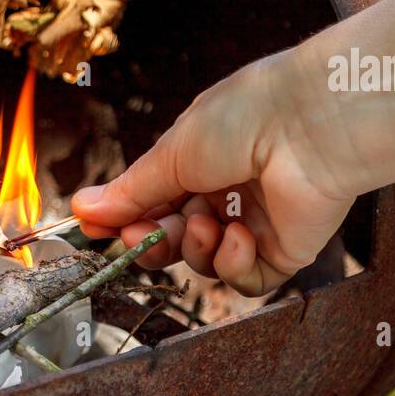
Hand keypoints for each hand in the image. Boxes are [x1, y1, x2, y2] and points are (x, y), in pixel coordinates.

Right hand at [71, 53, 353, 296]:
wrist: (312, 124)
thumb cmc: (246, 117)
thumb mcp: (172, 153)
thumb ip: (130, 191)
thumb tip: (82, 208)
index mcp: (200, 161)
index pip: (152, 204)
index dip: (124, 221)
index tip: (97, 229)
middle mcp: (227, 193)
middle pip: (174, 241)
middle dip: (152, 241)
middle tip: (139, 235)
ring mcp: (257, 223)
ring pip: (204, 262)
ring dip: (195, 247)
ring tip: (206, 222)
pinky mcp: (286, 249)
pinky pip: (245, 278)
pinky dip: (234, 264)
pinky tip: (239, 236)